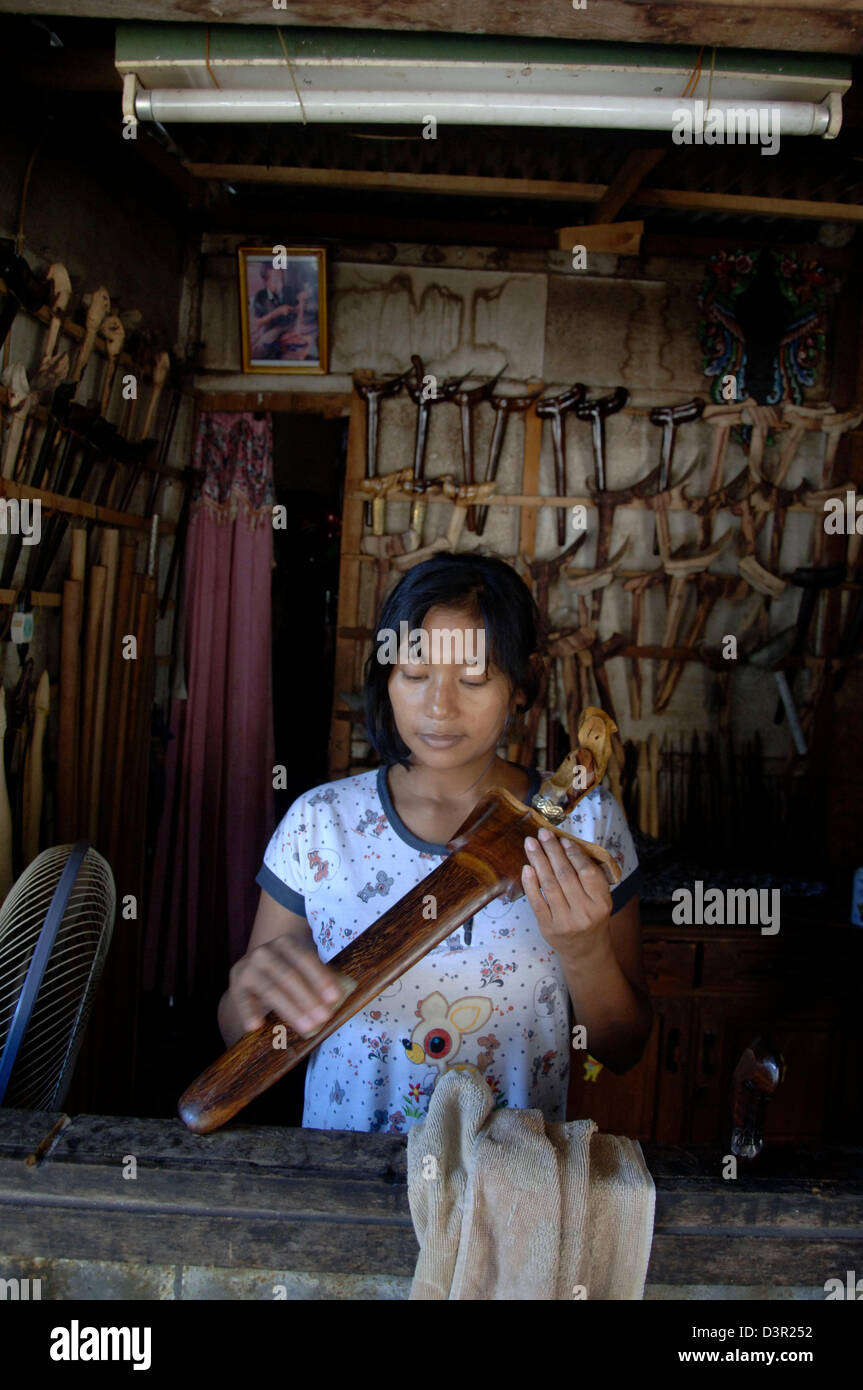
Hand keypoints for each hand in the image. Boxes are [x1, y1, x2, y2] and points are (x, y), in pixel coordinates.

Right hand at [228, 933, 348, 1037]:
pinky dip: (248, 1012)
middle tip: (324, 1017)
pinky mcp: (236, 985)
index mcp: (286, 943)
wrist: (251, 976)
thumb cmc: (284, 973)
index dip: (321, 978)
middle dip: (308, 998)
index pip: (306, 959)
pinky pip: (243, 1000)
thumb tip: (338, 998)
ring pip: (271, 989)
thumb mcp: (299, 969)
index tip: (335, 997)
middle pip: (289, 975)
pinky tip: (256, 1025)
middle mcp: (265, 952)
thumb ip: (317, 978)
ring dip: (290, 1010)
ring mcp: (248, 967)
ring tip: (306, 1026)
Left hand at [521, 827, 612, 959]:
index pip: (587, 872)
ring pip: (549, 885)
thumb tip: (566, 845)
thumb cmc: (591, 916)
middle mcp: (585, 912)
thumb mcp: (600, 898)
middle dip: (552, 850)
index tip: (562, 839)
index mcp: (601, 902)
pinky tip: (527, 867)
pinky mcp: (548, 927)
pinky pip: (537, 901)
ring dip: (538, 860)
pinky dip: (530, 883)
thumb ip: (589, 876)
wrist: (585, 950)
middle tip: (542, 833)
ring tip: (531, 844)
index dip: (573, 853)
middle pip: (565, 875)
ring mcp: (565, 921)